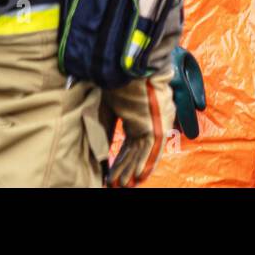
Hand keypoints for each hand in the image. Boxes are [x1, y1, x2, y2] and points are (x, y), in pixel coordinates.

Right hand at [101, 67, 175, 186]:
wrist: (128, 69)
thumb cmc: (116, 81)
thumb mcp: (107, 106)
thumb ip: (104, 126)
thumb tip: (98, 144)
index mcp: (137, 115)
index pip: (129, 144)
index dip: (121, 159)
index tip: (112, 171)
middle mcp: (148, 121)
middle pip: (135, 151)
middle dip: (125, 168)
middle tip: (117, 183)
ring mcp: (153, 124)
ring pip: (142, 153)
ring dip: (132, 170)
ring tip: (124, 185)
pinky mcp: (156, 126)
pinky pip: (149, 150)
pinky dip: (142, 164)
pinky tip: (137, 177)